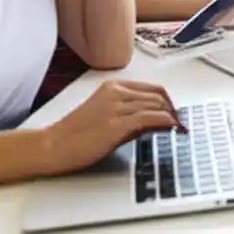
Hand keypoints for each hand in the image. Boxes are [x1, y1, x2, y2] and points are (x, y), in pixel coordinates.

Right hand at [42, 80, 182, 175]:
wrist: (52, 146)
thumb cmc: (75, 135)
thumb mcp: (106, 116)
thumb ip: (131, 115)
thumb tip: (158, 120)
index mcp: (112, 87)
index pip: (152, 89)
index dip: (167, 101)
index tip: (175, 113)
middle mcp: (116, 92)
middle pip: (158, 96)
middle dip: (173, 109)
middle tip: (181, 122)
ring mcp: (116, 106)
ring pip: (156, 105)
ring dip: (172, 116)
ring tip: (179, 127)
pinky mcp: (117, 123)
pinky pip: (151, 117)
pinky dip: (166, 122)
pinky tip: (172, 128)